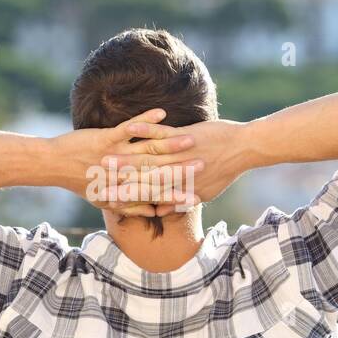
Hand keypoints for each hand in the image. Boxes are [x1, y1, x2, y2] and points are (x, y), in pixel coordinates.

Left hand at [50, 109, 203, 217]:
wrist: (53, 164)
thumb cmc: (78, 181)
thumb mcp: (104, 199)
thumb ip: (128, 208)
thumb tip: (149, 214)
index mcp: (122, 191)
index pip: (155, 194)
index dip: (177, 194)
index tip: (198, 195)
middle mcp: (122, 176)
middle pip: (157, 173)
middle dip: (183, 169)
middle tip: (205, 165)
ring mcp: (115, 156)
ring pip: (148, 151)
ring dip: (171, 143)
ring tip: (192, 138)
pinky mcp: (106, 139)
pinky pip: (129, 129)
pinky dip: (145, 122)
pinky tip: (162, 113)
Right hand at [101, 119, 251, 206]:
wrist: (244, 150)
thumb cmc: (226, 170)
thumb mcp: (206, 191)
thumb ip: (184, 199)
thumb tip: (167, 208)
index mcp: (179, 188)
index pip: (147, 197)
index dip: (125, 201)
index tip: (106, 205)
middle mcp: (176, 174)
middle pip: (140, 181)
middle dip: (116, 184)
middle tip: (93, 187)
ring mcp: (178, 155)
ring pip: (146, 159)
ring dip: (123, 159)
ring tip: (102, 159)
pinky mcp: (184, 137)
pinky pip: (160, 134)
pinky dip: (144, 131)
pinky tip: (128, 129)